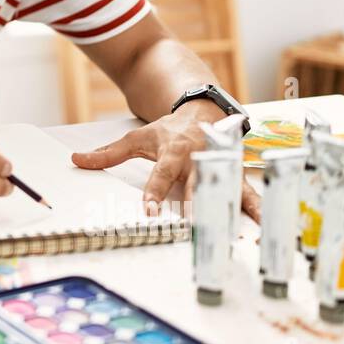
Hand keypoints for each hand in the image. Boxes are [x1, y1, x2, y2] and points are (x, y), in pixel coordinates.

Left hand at [71, 102, 260, 221]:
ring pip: (224, 189)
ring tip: (234, 233)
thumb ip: (108, 153)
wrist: (202, 110)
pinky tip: (266, 226)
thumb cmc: (167, 130)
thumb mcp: (136, 137)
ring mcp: (218, 166)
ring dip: (229, 210)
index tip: (149, 211)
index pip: (160, 175)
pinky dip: (258, 208)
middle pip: (195, 185)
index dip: (154, 193)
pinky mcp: (235, 173)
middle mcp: (198, 159)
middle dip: (195, 206)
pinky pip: (248, 192)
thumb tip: (76, 159)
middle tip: (194, 228)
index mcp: (173, 152)